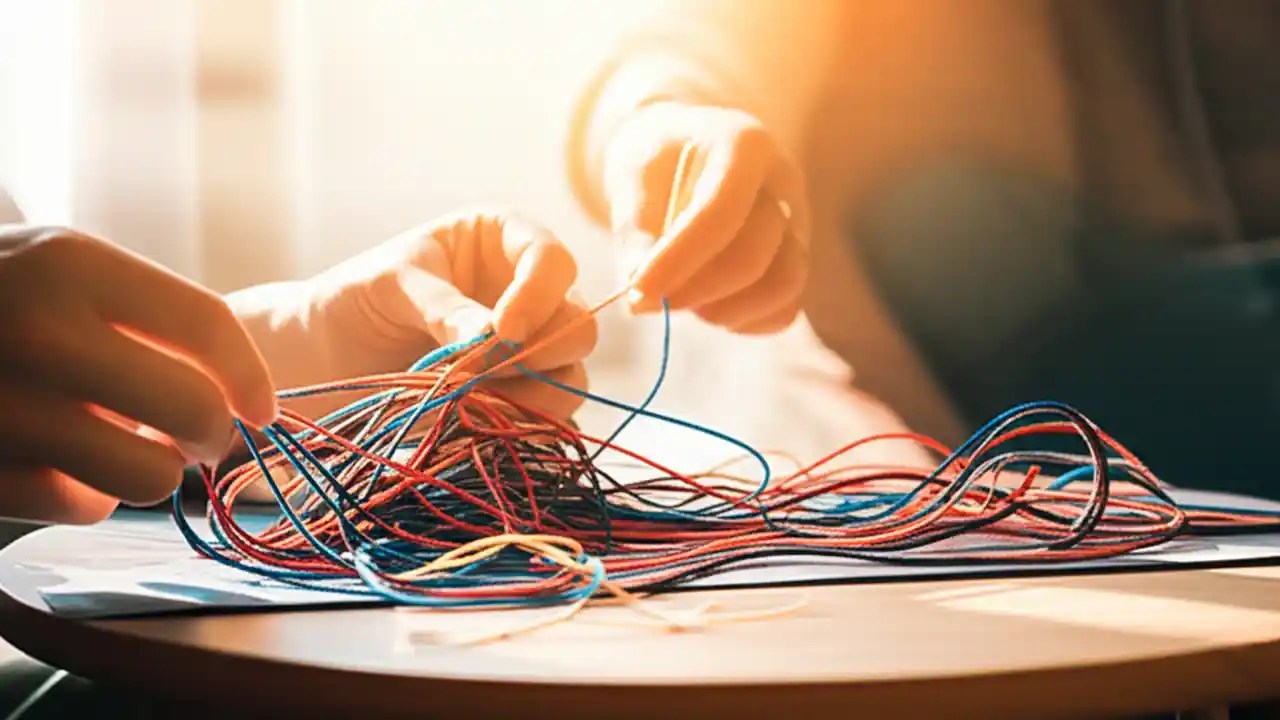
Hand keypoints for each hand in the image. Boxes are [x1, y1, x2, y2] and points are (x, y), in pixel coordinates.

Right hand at [0, 226, 275, 523]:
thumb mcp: (61, 269)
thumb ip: (148, 317)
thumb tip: (240, 397)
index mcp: (69, 263)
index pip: (208, 326)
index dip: (251, 378)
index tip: (263, 409)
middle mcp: (36, 330)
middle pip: (192, 411)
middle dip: (212, 434)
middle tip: (201, 437)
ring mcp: (0, 404)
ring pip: (146, 476)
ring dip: (153, 471)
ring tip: (130, 449)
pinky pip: (81, 506)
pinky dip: (87, 495)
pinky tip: (61, 464)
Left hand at [249, 208, 595, 419]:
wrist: (323, 358)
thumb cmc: (355, 299)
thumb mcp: (391, 285)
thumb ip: (444, 307)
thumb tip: (494, 340)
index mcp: (505, 241)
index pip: (553, 260)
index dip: (538, 296)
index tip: (502, 333)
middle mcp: (530, 295)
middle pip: (578, 325)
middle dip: (538, 354)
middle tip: (481, 373)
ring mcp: (531, 352)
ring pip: (572, 378)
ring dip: (529, 397)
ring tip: (470, 401)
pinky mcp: (519, 400)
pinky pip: (545, 421)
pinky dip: (516, 427)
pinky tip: (471, 425)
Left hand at [602, 101, 810, 333]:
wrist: (678, 154)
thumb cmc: (654, 160)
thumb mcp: (631, 177)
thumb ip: (635, 233)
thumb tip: (642, 298)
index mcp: (746, 145)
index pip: (720, 212)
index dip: (678, 261)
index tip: (638, 295)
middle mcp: (784, 183)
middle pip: (753, 255)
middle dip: (696, 290)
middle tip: (649, 298)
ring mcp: (798, 223)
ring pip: (783, 286)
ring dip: (725, 310)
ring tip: (681, 300)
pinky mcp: (796, 259)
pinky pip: (786, 308)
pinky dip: (745, 321)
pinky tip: (707, 308)